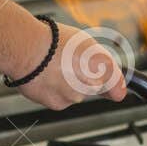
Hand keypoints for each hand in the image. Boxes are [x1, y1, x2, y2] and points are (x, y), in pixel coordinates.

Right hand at [14, 21, 128, 110]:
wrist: (28, 50)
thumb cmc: (53, 41)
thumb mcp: (84, 42)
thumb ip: (99, 60)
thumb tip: (106, 71)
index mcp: (104, 66)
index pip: (118, 87)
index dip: (115, 87)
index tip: (114, 90)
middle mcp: (93, 84)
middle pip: (95, 88)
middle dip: (86, 79)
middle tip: (71, 66)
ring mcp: (76, 96)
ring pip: (76, 94)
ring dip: (69, 85)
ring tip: (55, 68)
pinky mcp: (59, 104)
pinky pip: (61, 99)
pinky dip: (55, 91)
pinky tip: (47, 77)